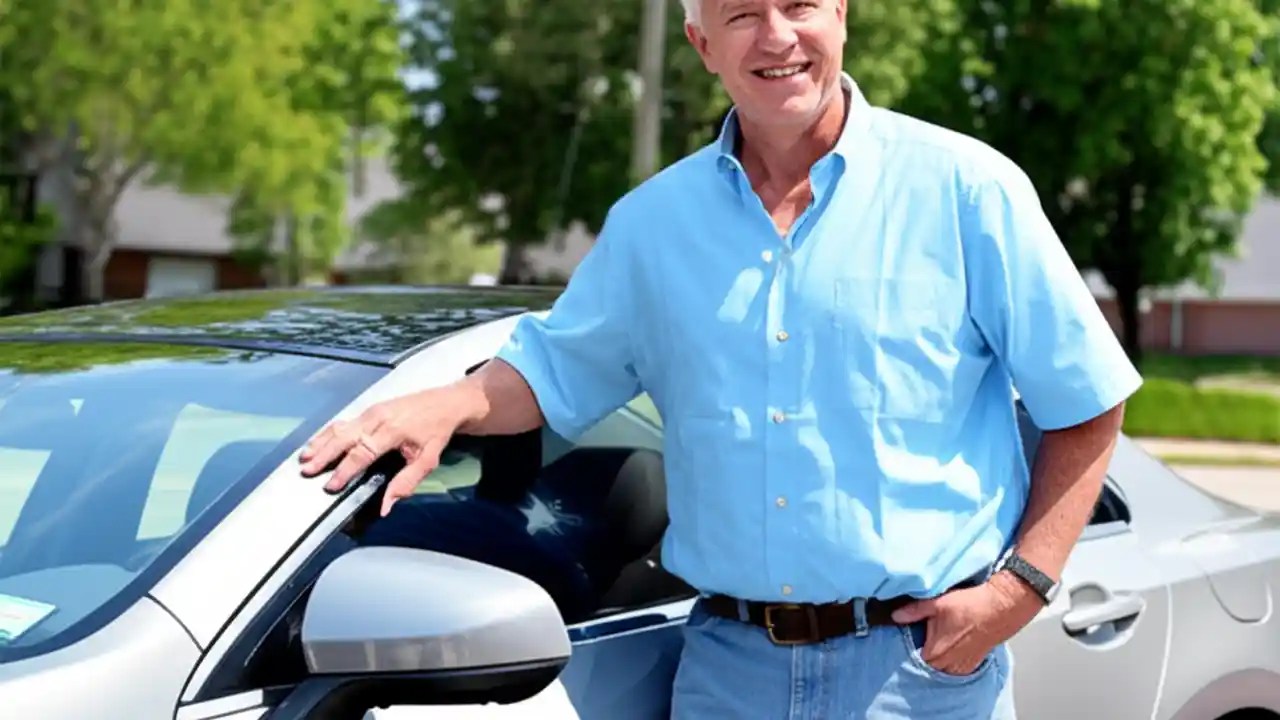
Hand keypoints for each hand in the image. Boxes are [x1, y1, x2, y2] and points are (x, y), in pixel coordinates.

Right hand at [298, 387, 465, 515]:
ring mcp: (371, 411)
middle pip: (344, 437)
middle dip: (324, 455)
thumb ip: (406, 483)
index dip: (345, 470)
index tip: (331, 486)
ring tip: (304, 458)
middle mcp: (378, 418)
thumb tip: (386, 506)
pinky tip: (317, 444)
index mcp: (393, 430)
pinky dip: (327, 433)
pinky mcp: (369, 409)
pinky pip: (344, 421)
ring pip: (340, 426)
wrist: (447, 402)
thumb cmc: (437, 431)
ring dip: (321, 443)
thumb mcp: (428, 460)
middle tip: (307, 471)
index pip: (363, 452)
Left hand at [890, 571, 1043, 674]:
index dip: (909, 648)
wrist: (1002, 606)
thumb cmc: (971, 605)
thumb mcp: (937, 603)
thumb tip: (896, 616)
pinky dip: (951, 659)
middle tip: (924, 635)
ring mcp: (962, 667)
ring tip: (939, 639)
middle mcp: (948, 665)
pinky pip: (955, 667)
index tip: (910, 637)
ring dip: (938, 657)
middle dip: (923, 652)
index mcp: (935, 653)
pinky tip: (952, 644)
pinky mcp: (972, 664)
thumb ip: (913, 611)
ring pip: (941, 667)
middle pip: (927, 665)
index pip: (912, 660)